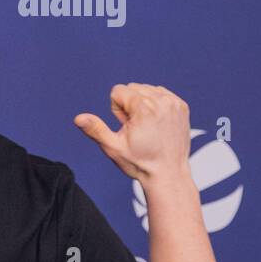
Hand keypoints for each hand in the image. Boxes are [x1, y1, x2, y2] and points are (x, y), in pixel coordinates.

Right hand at [74, 83, 192, 184]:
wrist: (168, 173)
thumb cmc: (140, 163)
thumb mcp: (113, 147)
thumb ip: (95, 129)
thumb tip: (78, 118)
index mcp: (145, 108)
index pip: (118, 91)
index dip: (116, 110)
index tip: (126, 127)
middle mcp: (162, 101)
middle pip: (132, 88)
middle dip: (129, 105)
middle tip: (137, 128)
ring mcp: (174, 103)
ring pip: (146, 89)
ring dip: (142, 103)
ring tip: (147, 126)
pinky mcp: (182, 106)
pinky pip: (161, 93)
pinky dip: (155, 104)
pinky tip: (156, 122)